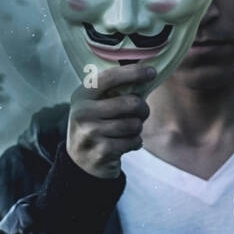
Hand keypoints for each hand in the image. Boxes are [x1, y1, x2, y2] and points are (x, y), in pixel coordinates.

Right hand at [65, 64, 154, 178]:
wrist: (81, 162)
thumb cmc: (96, 125)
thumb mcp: (95, 105)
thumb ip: (114, 91)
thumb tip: (146, 73)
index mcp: (82, 95)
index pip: (110, 78)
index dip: (133, 73)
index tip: (152, 71)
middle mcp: (83, 112)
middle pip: (130, 103)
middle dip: (143, 108)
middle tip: (142, 112)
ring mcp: (91, 133)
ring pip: (134, 124)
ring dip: (138, 128)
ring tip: (129, 131)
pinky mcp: (102, 151)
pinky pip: (134, 141)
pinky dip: (135, 142)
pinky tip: (125, 144)